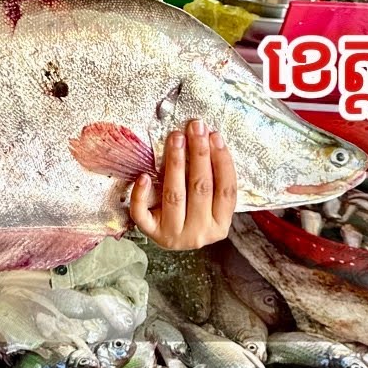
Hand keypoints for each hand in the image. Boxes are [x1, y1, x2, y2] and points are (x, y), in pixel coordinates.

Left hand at [130, 119, 236, 250]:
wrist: (174, 239)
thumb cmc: (194, 214)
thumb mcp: (211, 204)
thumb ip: (213, 179)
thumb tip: (209, 138)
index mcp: (220, 224)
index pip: (226, 189)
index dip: (222, 160)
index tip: (215, 135)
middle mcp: (200, 232)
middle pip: (201, 188)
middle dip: (199, 154)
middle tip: (195, 128)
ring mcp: (174, 234)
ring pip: (174, 196)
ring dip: (176, 163)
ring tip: (176, 139)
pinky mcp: (151, 233)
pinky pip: (143, 214)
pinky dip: (141, 195)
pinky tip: (143, 176)